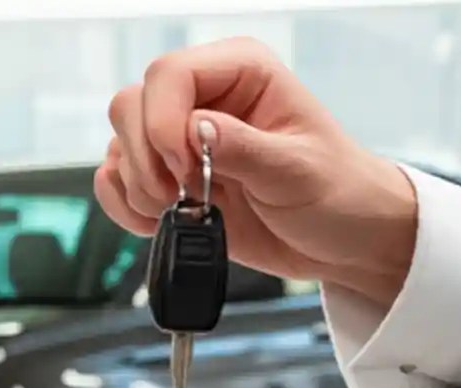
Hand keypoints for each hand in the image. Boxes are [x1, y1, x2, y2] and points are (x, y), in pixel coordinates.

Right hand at [96, 37, 419, 307]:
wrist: (343, 242)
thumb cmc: (338, 194)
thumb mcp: (297, 171)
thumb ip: (243, 148)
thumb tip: (194, 131)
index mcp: (241, 71)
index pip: (169, 74)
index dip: (163, 122)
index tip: (186, 169)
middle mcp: (204, 97)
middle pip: (131, 106)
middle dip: (147, 159)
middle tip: (183, 195)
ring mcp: (181, 139)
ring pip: (120, 145)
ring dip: (140, 188)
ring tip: (185, 211)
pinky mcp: (168, 177)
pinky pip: (117, 182)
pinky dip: (129, 208)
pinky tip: (166, 221)